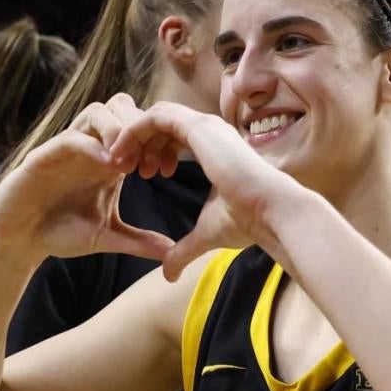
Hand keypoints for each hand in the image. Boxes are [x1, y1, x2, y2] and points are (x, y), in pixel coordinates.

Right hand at [0, 94, 176, 263]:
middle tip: (148, 160)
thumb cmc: (61, 234)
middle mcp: (90, 147)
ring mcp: (67, 148)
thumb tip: (172, 253)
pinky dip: (93, 146)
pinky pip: (71, 137)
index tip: (166, 170)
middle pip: (121, 107)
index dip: (157, 140)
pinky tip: (109, 167)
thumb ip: (139, 241)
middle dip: (140, 127)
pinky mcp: (43, 157)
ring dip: (118, 129)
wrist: (21, 242)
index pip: (138, 126)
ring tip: (128, 162)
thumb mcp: (107, 237)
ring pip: (97, 111)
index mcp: (108, 159)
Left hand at [103, 97, 308, 280]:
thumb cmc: (249, 221)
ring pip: (156, 115)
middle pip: (165, 123)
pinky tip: (123, 154)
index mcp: (217, 149)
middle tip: (125, 167)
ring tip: (120, 162)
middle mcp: (211, 131)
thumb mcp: (207, 234)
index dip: (156, 153)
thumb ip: (184, 249)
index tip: (143, 176)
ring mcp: (205, 125)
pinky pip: (154, 116)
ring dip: (134, 135)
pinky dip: (134, 131)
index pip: (178, 138)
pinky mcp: (197, 126)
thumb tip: (168, 274)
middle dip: (142, 143)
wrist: (270, 212)